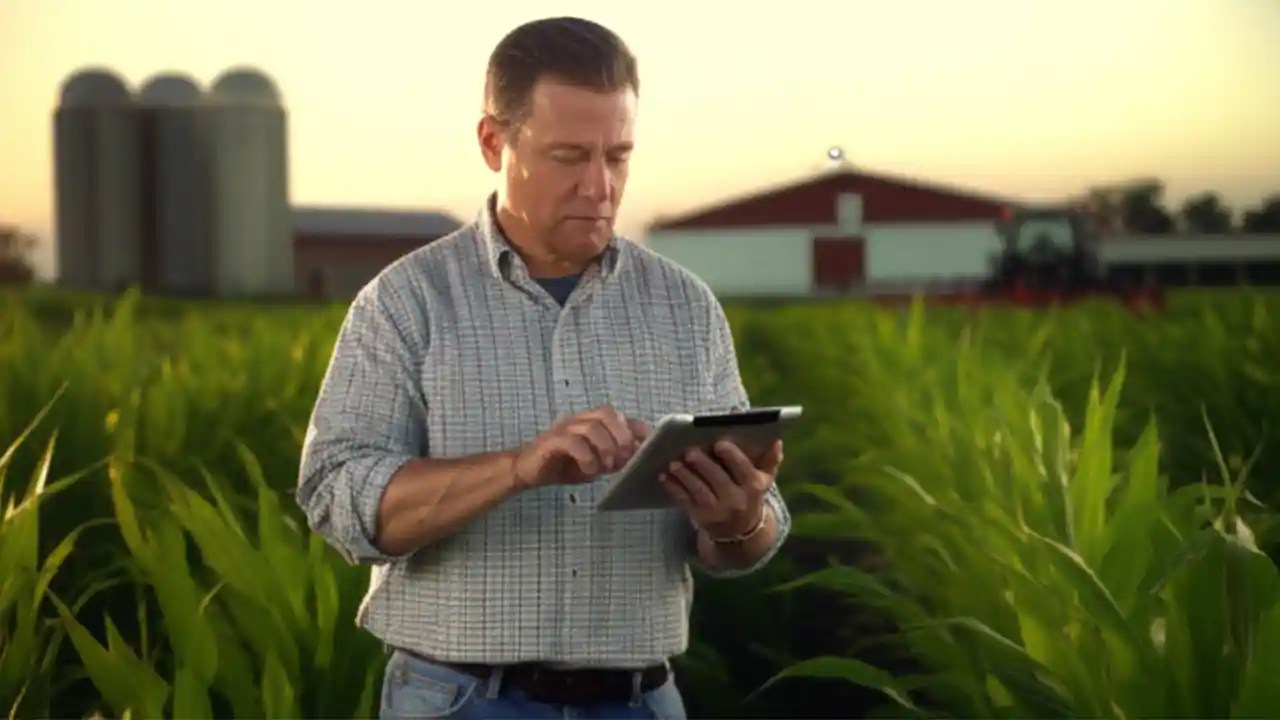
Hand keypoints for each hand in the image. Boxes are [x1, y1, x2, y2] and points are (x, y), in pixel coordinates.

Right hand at [511, 406, 649, 489]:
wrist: (528, 470)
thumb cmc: (564, 465)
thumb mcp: (597, 463)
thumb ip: (615, 458)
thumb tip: (638, 460)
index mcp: (594, 422)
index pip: (622, 417)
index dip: (639, 430)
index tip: (649, 448)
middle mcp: (581, 419)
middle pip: (609, 413)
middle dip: (622, 437)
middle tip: (623, 460)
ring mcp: (566, 427)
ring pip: (592, 426)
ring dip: (605, 448)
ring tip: (606, 468)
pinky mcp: (552, 440)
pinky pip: (573, 442)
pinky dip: (587, 458)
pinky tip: (589, 471)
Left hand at [660, 439, 782, 537]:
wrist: (741, 533)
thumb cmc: (750, 495)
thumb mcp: (764, 480)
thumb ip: (769, 460)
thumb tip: (776, 441)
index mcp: (754, 487)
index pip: (743, 469)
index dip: (731, 456)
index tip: (718, 444)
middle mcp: (737, 501)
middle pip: (717, 479)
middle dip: (703, 464)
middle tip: (689, 451)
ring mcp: (717, 512)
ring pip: (698, 490)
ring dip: (684, 476)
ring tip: (674, 463)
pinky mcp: (700, 518)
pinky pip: (685, 501)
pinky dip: (673, 488)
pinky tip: (665, 476)